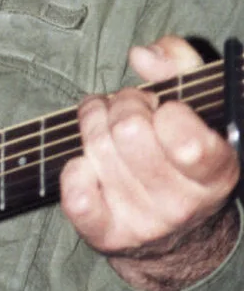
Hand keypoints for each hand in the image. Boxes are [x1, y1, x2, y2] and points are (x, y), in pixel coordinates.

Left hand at [60, 37, 239, 290]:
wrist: (177, 231)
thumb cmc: (182, 148)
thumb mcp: (200, 103)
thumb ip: (179, 64)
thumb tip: (140, 55)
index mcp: (216, 172)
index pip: (187, 143)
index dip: (167, 111)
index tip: (165, 109)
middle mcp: (183, 204)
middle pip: (129, 132)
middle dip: (123, 105)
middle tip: (129, 109)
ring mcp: (144, 223)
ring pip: (97, 150)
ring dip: (93, 124)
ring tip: (105, 124)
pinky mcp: (107, 235)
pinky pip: (76, 195)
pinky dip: (74, 168)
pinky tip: (87, 160)